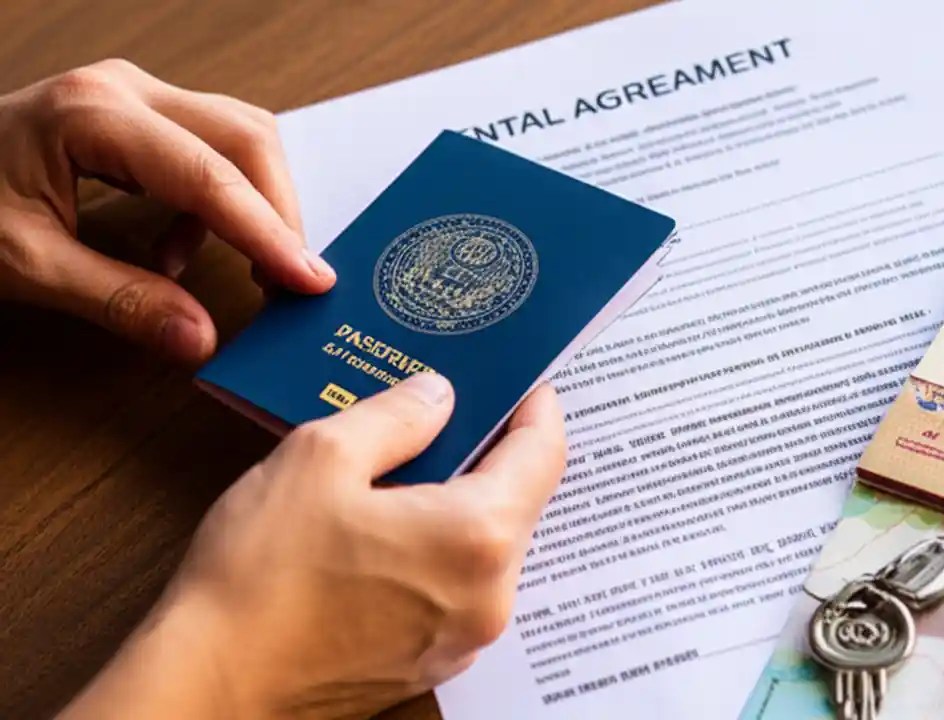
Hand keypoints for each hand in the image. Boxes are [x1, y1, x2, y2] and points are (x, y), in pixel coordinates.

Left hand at [0, 59, 334, 363]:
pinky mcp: (137, 116)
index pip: (209, 173)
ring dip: (255, 206)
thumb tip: (203, 340)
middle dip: (278, 212)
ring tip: (249, 269)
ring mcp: (134, 96)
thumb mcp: (27, 264)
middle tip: (292, 281)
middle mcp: (125, 89)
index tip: (311, 280)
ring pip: (238, 138)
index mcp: (93, 115)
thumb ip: (120, 302)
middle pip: (244, 137)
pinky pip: (209, 151)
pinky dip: (215, 208)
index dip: (268, 231)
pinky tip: (176, 255)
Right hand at [57, 375, 567, 719]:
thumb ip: (395, 416)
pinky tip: (389, 528)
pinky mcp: (430, 661)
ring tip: (410, 467)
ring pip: (487, 547)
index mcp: (477, 536)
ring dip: (464, 502)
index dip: (537, 409)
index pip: (544, 454)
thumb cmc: (260, 578)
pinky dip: (441, 549)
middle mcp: (489, 595)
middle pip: (520, 502)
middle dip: (494, 453)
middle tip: (455, 413)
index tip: (524, 382)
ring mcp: (463, 638)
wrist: (211, 687)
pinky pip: (458, 586)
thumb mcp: (320, 459)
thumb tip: (438, 396)